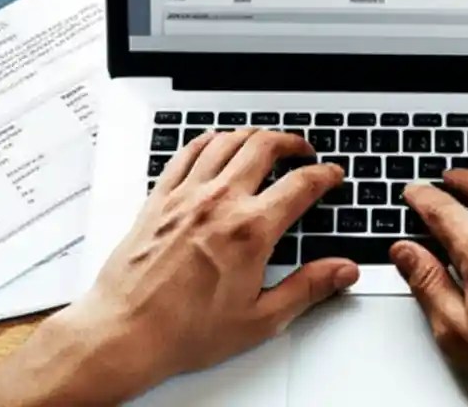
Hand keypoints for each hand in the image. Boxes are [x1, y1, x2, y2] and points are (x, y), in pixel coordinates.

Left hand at [55, 129, 357, 398]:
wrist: (126, 333)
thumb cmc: (185, 331)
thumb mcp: (261, 319)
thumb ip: (308, 288)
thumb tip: (341, 272)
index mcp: (250, 231)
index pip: (301, 185)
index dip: (325, 175)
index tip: (332, 175)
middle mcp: (219, 203)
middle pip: (264, 147)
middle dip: (291, 142)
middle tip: (302, 150)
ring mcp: (186, 197)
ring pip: (226, 142)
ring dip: (253, 135)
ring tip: (265, 141)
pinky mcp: (159, 199)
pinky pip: (186, 153)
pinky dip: (207, 140)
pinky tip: (215, 142)